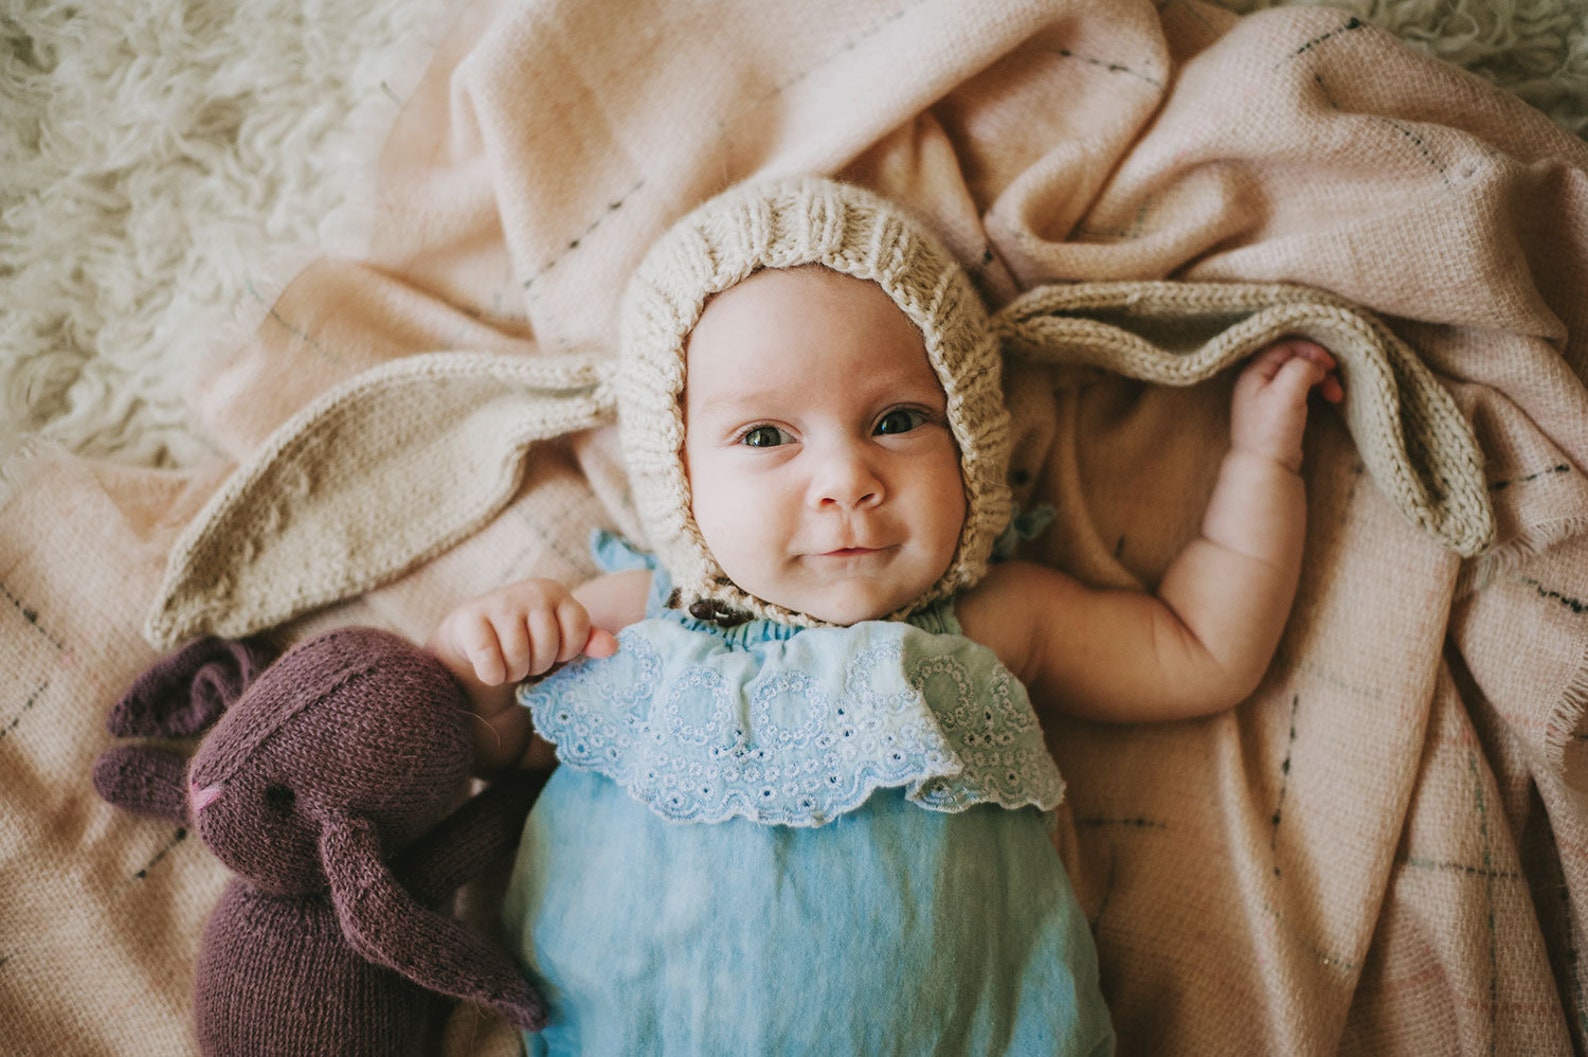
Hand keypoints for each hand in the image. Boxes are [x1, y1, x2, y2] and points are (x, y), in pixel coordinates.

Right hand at [430, 578, 620, 686]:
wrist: (473, 635)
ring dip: (513, 672)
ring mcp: (498, 602)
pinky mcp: (469, 620)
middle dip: (537, 664)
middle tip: (525, 657)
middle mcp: (529, 591)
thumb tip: (611, 648)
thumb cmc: (525, 637)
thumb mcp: (560, 637)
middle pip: (547, 648)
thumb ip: (587, 641)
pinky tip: (489, 666)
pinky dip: (492, 675)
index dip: (565, 651)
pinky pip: (491, 664)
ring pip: (519, 658)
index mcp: (555, 591)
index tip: (552, 648)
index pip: (577, 631)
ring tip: (507, 660)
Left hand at [1229, 339, 1342, 470]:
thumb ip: (1301, 368)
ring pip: (1300, 373)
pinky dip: (1317, 390)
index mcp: (1254, 372)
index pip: (1284, 345)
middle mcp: (1257, 381)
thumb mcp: (1286, 393)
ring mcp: (1268, 396)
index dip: (1310, 349)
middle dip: (1318, 364)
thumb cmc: (1272, 432)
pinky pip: (1301, 388)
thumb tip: (1315, 363)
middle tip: (1335, 377)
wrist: (1267, 469)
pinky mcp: (1280, 409)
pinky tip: (1330, 398)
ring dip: (1321, 378)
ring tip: (1336, 394)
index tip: (1329, 363)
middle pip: (1293, 358)